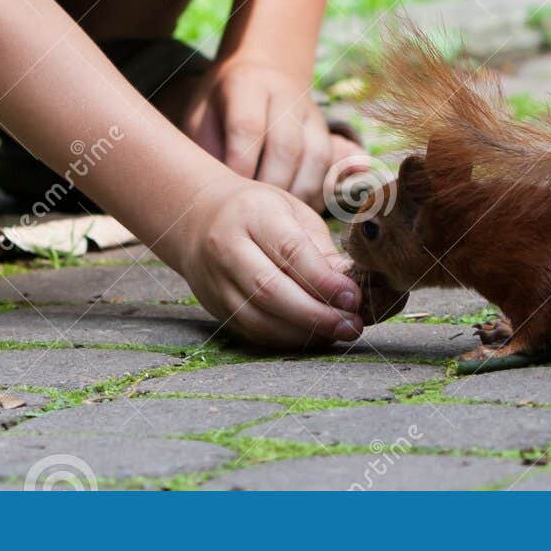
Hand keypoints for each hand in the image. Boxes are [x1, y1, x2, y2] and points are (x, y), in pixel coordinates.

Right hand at [160, 177, 364, 349]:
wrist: (197, 217)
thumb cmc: (257, 211)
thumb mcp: (291, 211)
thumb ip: (319, 247)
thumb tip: (350, 284)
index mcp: (252, 213)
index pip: (289, 250)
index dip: (323, 279)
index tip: (354, 297)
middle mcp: (228, 247)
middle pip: (270, 289)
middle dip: (316, 314)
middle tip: (352, 324)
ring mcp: (216, 280)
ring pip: (259, 318)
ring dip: (303, 333)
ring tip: (338, 333)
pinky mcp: (215, 306)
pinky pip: (252, 331)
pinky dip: (285, 339)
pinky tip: (311, 336)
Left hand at [181, 56, 368, 210]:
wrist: (259, 75)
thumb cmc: (220, 106)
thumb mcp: (202, 116)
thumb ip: (207, 149)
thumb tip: (220, 194)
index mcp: (247, 84)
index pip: (248, 127)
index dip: (240, 166)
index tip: (230, 195)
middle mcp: (284, 93)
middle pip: (286, 146)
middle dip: (269, 186)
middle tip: (254, 213)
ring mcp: (310, 110)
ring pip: (314, 157)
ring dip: (295, 193)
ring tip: (275, 215)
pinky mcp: (325, 129)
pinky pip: (328, 166)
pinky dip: (313, 193)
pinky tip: (293, 210)